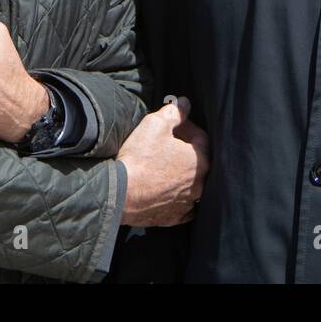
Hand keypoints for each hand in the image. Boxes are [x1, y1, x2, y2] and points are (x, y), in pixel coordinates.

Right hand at [118, 97, 208, 227]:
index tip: (172, 124)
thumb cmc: (139, 158)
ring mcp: (188, 203)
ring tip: (162, 164)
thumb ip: (174, 112)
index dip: (186, 126)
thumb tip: (185, 103)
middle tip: (165, 142)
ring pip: (191, 183)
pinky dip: (175, 195)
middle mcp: (200, 184)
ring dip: (180, 172)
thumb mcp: (155, 124)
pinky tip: (163, 187)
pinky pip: (182, 204)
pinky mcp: (175, 217)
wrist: (120, 194)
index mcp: (200, 160)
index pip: (200, 137)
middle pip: (197, 160)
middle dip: (184, 148)